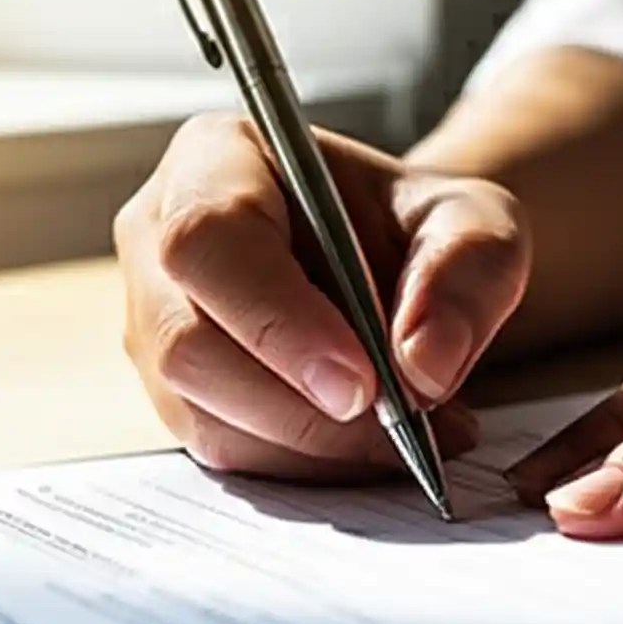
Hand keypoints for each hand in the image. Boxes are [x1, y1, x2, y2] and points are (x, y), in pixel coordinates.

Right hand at [115, 113, 529, 479]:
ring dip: (309, 443)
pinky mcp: (169, 388)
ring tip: (403, 432)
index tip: (362, 381)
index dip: (276, 318)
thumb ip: (467, 269)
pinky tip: (363, 443)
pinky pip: (218, 447)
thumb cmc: (408, 228)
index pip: (208, 237)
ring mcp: (150, 320)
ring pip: (199, 410)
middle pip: (186, 342)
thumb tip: (423, 364)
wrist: (381, 264)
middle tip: (395, 422)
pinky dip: (301, 462)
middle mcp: (157, 238)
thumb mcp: (471, 219)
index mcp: (214, 161)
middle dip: (296, 404)